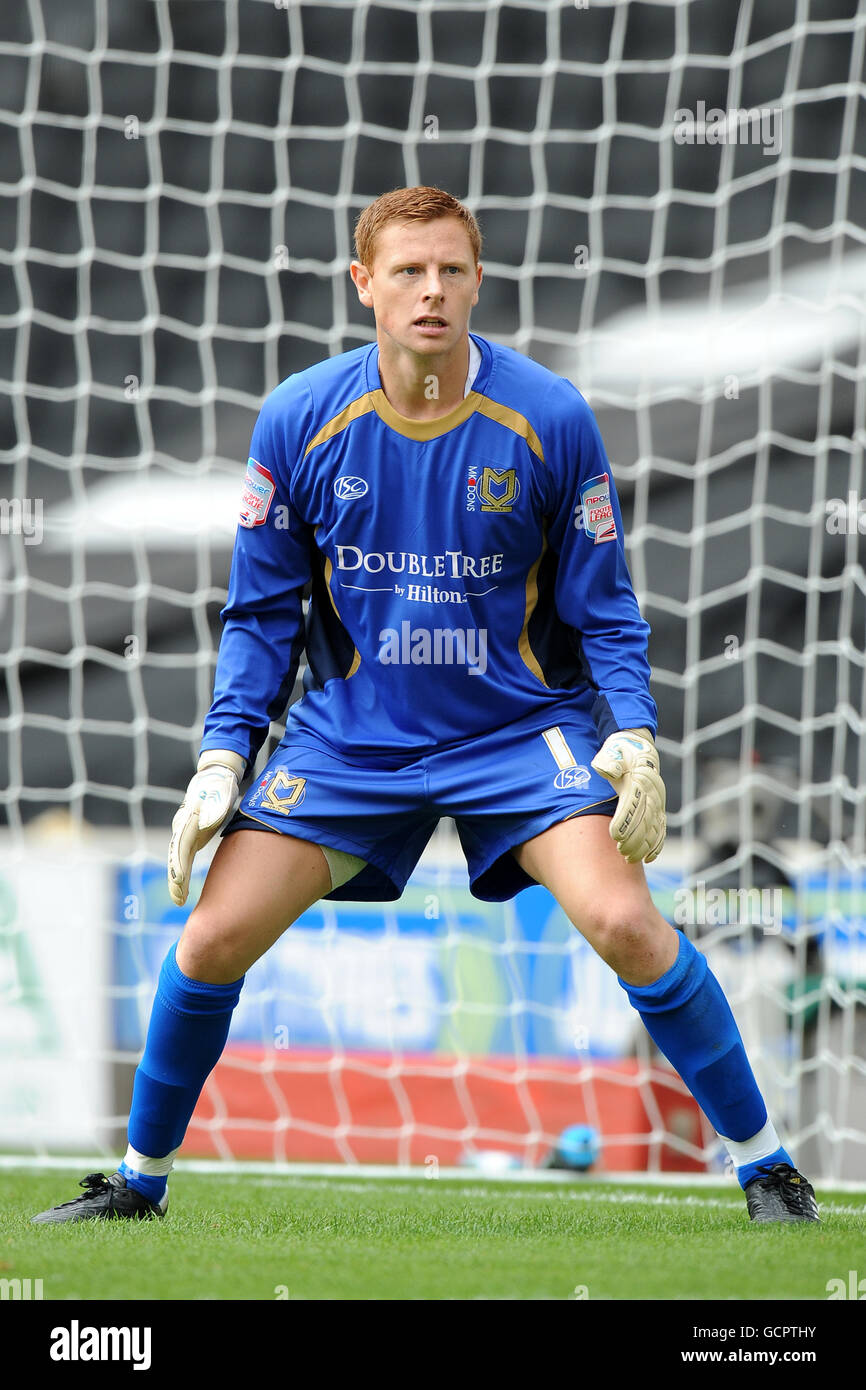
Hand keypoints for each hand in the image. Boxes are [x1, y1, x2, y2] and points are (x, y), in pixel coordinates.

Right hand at [167, 749, 245, 905]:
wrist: (214, 779)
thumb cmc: (220, 788)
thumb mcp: (220, 795)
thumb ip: (213, 809)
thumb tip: (204, 825)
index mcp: (188, 820)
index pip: (182, 846)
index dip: (181, 864)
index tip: (180, 881)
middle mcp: (181, 828)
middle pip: (176, 856)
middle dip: (176, 879)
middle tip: (178, 898)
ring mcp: (183, 833)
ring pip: (177, 860)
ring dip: (177, 881)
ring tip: (179, 900)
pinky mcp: (189, 839)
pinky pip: (183, 860)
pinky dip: (182, 876)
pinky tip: (183, 892)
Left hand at [590, 728, 665, 863]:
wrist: (638, 748)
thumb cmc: (619, 752)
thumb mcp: (611, 752)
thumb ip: (609, 761)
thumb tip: (610, 769)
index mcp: (639, 780)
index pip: (633, 804)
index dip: (625, 821)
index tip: (615, 836)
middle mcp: (651, 793)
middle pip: (644, 820)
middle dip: (633, 839)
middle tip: (621, 853)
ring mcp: (657, 802)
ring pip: (653, 829)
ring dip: (642, 846)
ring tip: (629, 859)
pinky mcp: (658, 809)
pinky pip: (661, 830)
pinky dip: (656, 845)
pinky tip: (649, 858)